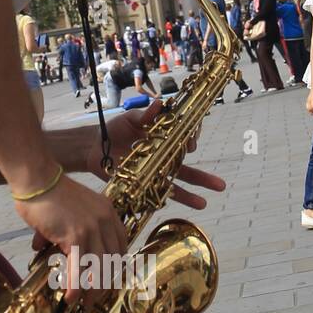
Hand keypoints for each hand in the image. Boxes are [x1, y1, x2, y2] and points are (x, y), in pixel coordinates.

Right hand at [16, 174, 127, 308]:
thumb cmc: (46, 193)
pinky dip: (75, 285)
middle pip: (113, 260)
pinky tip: (70, 297)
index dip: (117, 265)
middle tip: (99, 298)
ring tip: (86, 304)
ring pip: (98, 267)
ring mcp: (92, 228)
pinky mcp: (76, 236)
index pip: (121, 244)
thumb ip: (64, 231)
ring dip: (93, 290)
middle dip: (107, 283)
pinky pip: (78, 267)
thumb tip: (43, 248)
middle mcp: (105, 221)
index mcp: (108, 213)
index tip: (111, 279)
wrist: (37, 180)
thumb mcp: (68, 211)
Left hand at [86, 97, 225, 210]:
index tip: (192, 145)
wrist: (93, 146)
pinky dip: (167, 201)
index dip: (193, 144)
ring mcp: (154, 172)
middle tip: (219, 185)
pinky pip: (158, 194)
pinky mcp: (142, 183)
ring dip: (192, 195)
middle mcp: (162, 157)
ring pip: (176, 186)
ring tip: (206, 203)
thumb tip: (160, 104)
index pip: (185, 142)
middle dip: (203, 178)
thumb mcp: (129, 118)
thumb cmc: (113, 129)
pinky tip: (177, 208)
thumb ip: (145, 115)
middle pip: (187, 168)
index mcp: (163, 139)